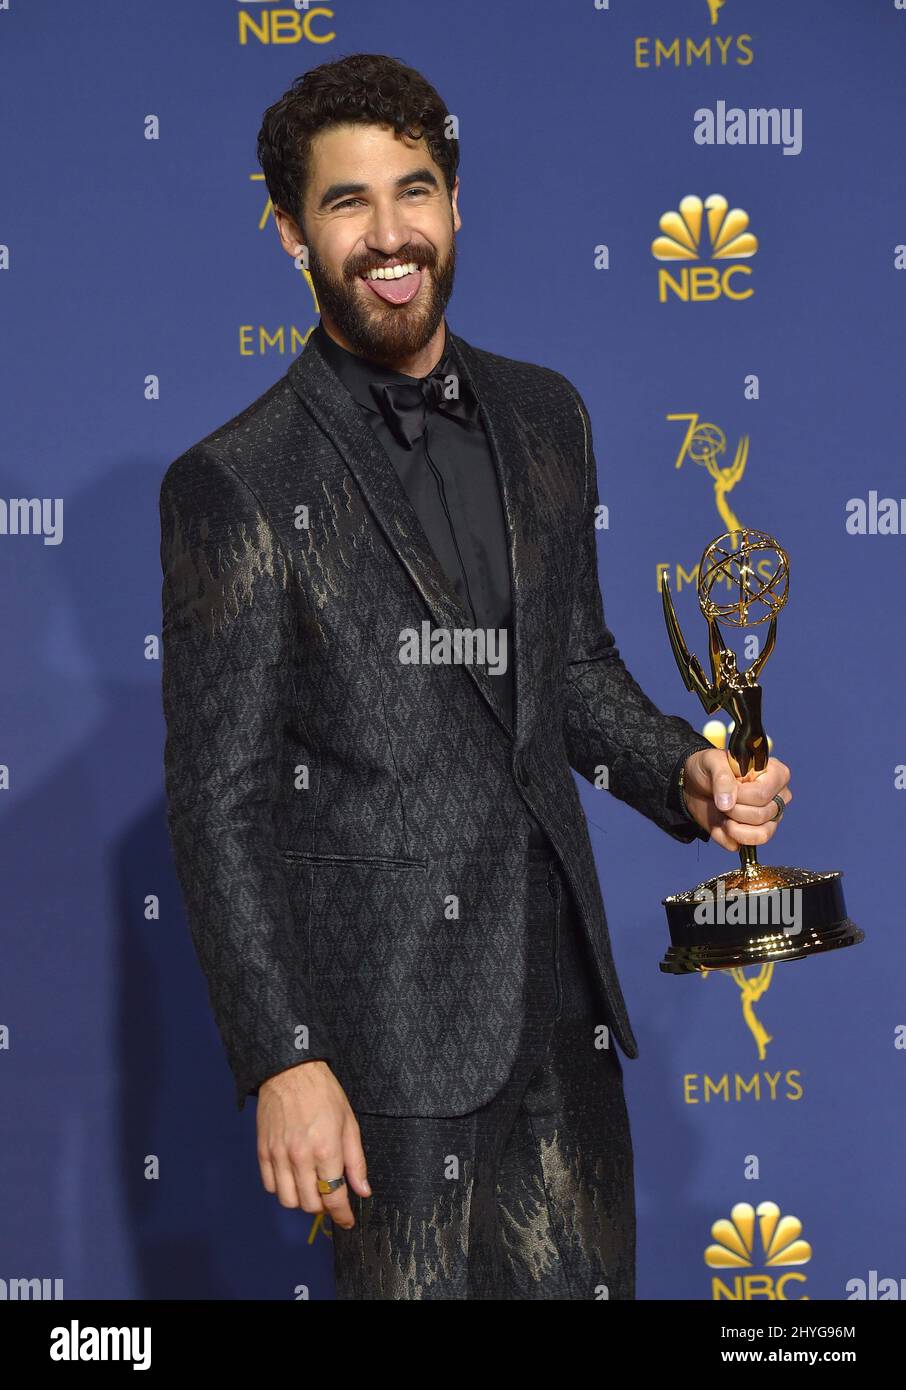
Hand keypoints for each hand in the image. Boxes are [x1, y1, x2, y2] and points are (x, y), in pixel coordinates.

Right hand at [256, 1060, 369, 1228]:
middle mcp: (300, 1157)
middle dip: (323, 1206)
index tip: (347, 1220)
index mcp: (326, 1149)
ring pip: (288, 1201)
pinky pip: (270, 1186)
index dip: (342, 1215)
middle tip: (329, 1195)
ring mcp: (278, 1156)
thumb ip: (356, 1161)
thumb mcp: (349, 1123)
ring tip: (310, 1186)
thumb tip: (363, 1191)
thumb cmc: (324, 1094)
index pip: (333, 1197)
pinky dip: (282, 1189)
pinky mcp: (262, 1152)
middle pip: (310, 1204)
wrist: (290, 1072)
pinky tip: (292, 1177)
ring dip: (302, 1200)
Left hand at [682, 748, 791, 853]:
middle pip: (761, 815)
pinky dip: (725, 836)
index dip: (739, 795)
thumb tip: (727, 804)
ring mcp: (770, 819)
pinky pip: (744, 845)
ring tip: (722, 811)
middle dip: (733, 809)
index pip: (762, 795)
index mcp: (776, 775)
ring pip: (760, 834)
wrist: (695, 785)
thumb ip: (722, 778)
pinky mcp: (755, 835)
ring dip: (732, 826)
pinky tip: (721, 822)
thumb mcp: (712, 762)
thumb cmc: (710, 768)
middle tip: (721, 798)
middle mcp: (779, 798)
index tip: (726, 785)